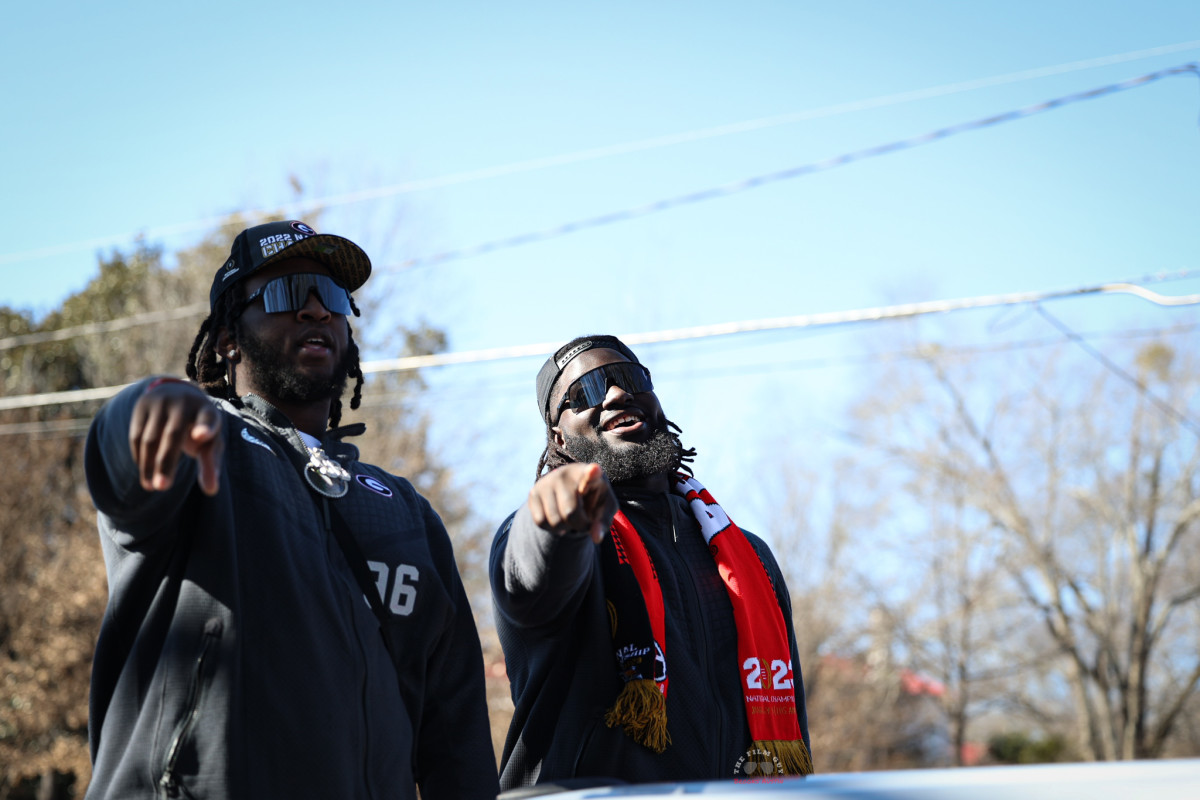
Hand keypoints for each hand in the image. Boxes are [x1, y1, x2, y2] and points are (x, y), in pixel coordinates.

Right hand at [129, 380, 223, 495]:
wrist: (177, 394)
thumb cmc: (200, 427)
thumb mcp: (209, 442)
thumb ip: (210, 464)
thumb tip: (211, 491)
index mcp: (207, 411)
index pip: (208, 418)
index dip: (205, 427)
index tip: (201, 437)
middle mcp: (184, 403)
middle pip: (174, 434)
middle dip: (167, 462)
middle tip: (163, 488)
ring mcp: (161, 402)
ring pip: (150, 438)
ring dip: (148, 465)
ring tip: (151, 487)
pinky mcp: (142, 406)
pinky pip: (136, 436)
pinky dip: (139, 456)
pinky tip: (145, 472)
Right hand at [527, 463, 617, 543]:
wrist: (571, 488)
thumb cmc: (593, 498)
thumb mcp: (604, 508)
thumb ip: (603, 522)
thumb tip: (596, 538)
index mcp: (590, 474)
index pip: (591, 473)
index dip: (592, 473)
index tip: (595, 470)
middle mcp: (566, 473)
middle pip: (570, 512)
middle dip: (579, 525)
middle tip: (584, 522)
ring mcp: (547, 481)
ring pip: (554, 520)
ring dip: (565, 528)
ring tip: (570, 520)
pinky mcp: (534, 491)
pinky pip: (540, 521)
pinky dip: (551, 528)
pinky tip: (558, 520)